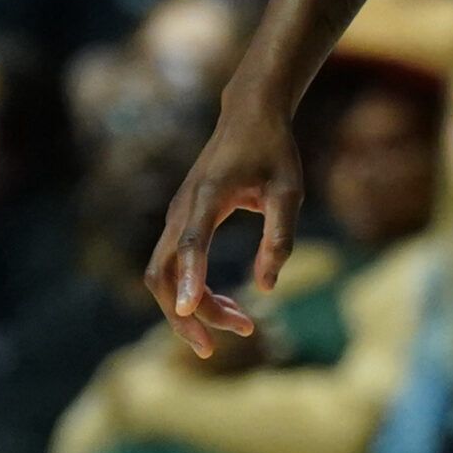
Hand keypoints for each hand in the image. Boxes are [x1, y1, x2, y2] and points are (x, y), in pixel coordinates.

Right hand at [150, 87, 304, 354]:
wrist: (249, 116)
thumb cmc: (274, 151)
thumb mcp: (290, 192)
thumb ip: (280, 237)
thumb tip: (267, 287)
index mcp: (208, 196)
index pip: (191, 244)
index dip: (190, 279)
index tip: (189, 312)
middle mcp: (181, 209)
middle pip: (163, 273)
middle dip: (188, 314)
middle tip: (235, 336)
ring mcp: (176, 217)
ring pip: (163, 275)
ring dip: (192, 308)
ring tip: (241, 323)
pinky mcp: (180, 224)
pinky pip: (174, 267)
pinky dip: (194, 292)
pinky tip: (228, 304)